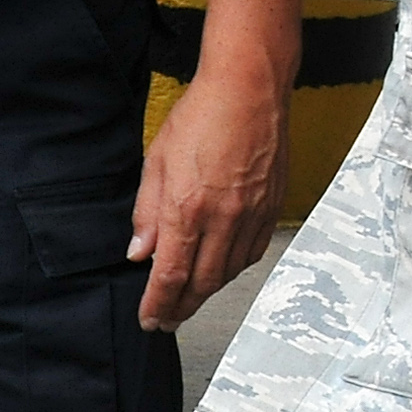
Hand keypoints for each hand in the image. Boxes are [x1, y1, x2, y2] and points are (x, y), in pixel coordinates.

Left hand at [131, 60, 289, 327]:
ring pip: (229, 273)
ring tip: (189, 300)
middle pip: (202, 283)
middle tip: (167, 320)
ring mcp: (252, 216)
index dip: (158, 304)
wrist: (249, 91)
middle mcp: (223, 219)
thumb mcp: (156, 160)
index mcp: (188, 208)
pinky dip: (233, 269)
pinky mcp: (272, 209)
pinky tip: (220, 269)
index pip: (170, 275)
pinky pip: (252, 253)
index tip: (149, 320)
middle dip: (182, 308)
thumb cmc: (200, 117)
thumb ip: (147, 212)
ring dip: (207, 292)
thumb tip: (138, 252)